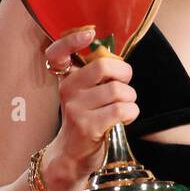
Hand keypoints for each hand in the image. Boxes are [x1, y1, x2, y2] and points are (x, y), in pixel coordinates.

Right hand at [43, 26, 138, 190]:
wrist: (72, 156)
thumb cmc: (87, 119)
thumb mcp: (84, 94)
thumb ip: (96, 76)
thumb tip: (119, 60)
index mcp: (66, 78)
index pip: (58, 52)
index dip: (72, 40)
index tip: (89, 34)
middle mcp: (67, 90)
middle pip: (103, 66)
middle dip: (124, 74)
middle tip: (125, 84)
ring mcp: (76, 108)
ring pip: (118, 90)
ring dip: (130, 99)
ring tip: (123, 107)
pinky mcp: (88, 126)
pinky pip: (122, 109)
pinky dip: (131, 112)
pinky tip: (125, 118)